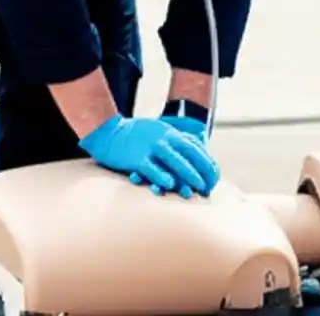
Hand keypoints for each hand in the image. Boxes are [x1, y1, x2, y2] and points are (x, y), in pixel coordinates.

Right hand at [78, 114, 218, 197]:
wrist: (106, 131)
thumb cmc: (132, 135)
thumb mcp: (157, 129)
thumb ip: (174, 138)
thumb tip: (197, 145)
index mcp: (169, 131)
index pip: (196, 148)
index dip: (207, 164)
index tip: (213, 178)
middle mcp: (163, 137)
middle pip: (190, 156)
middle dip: (202, 173)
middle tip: (208, 188)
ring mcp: (149, 147)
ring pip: (176, 163)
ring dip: (188, 177)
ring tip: (194, 190)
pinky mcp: (136, 158)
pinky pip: (153, 169)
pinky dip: (163, 178)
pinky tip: (169, 186)